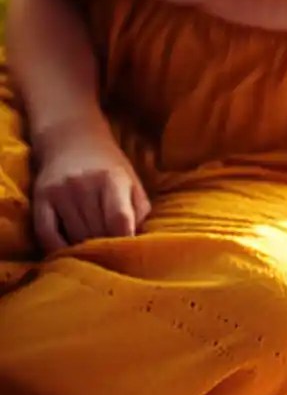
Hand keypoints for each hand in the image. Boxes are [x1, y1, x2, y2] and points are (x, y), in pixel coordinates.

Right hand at [32, 135, 149, 252]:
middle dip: (107, 246)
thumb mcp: (133, 184)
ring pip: (74, 235)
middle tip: (112, 254)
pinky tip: (67, 253)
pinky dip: (56, 248)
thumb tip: (134, 243)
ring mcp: (60, 191)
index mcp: (112, 180)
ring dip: (85, 248)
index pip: (119, 219)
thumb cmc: (109, 169)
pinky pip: (45, 233)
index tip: (128, 254)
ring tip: (94, 250)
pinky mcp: (40, 197)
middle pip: (97, 231)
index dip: (125, 240)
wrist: (72, 140)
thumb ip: (138, 212)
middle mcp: (84, 184)